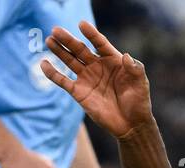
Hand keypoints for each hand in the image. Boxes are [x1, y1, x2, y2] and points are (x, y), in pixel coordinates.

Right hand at [42, 22, 153, 139]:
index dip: (91, 34)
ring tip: (49, 40)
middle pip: (80, 49)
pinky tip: (44, 63)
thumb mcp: (141, 84)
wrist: (132, 125)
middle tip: (56, 30)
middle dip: (68, 40)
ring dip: (59, 51)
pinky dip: (53, 73)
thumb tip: (127, 57)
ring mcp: (87, 78)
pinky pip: (63, 81)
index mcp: (112, 61)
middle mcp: (97, 67)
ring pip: (70, 61)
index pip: (99, 43)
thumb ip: (136, 69)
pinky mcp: (79, 92)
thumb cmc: (139, 103)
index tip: (82, 24)